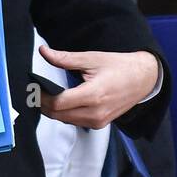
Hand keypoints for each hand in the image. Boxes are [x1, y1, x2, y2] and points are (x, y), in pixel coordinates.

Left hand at [36, 44, 159, 128]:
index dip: (41, 96)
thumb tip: (44, 52)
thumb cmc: (120, 67)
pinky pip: (75, 122)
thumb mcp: (91, 58)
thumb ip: (65, 58)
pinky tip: (62, 101)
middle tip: (35, 90)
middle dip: (43, 103)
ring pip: (65, 120)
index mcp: (93, 95)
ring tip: (46, 94)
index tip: (33, 86)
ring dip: (53, 110)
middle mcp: (96, 113)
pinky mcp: (99, 124)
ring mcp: (98, 121)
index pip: (58, 103)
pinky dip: (65, 113)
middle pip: (58, 114)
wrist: (143, 79)